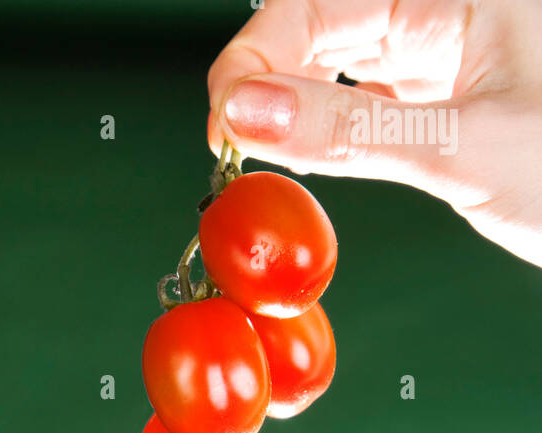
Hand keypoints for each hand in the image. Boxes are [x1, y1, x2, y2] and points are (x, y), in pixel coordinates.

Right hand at [208, 0, 541, 266]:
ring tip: (260, 159)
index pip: (316, 2)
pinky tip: (308, 159)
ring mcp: (442, 40)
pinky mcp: (441, 86)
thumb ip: (349, 134)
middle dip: (263, 79)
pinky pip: (361, 95)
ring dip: (289, 107)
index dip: (254, 56)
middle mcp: (443, 0)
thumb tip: (244, 114)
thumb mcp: (465, 152)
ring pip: (331, 58)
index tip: (224, 124)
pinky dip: (327, 130)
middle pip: (315, 22)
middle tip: (232, 151)